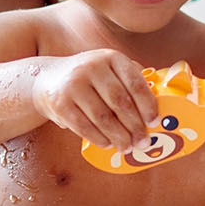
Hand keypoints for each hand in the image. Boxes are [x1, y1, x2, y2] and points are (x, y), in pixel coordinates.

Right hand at [30, 49, 158, 151]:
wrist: (47, 79)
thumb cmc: (89, 79)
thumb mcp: (109, 70)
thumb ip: (131, 81)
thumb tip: (156, 108)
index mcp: (111, 57)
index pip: (135, 83)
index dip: (148, 105)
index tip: (155, 122)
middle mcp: (92, 67)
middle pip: (120, 102)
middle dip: (135, 126)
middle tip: (144, 143)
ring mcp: (74, 84)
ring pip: (103, 117)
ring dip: (119, 137)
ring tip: (127, 148)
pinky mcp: (60, 103)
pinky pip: (84, 126)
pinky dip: (99, 138)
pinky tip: (108, 144)